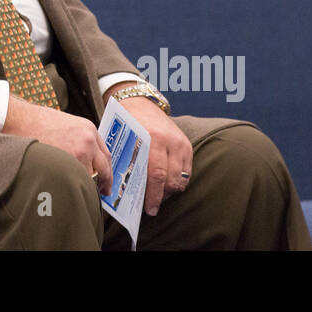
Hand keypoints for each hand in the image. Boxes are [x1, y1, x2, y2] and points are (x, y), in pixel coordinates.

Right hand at [3, 96, 112, 196]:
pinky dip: (72, 185)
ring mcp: (78, 153)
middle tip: (103, 191)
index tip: (106, 179)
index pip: (106, 154)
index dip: (107, 169)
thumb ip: (79, 139)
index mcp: (88, 129)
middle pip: (104, 168)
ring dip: (84, 183)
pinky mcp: (66, 164)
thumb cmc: (36, 120)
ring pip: (89, 177)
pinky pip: (75, 180)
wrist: (19, 119)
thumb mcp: (65, 124)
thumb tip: (84, 157)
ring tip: (76, 187)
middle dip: (104, 182)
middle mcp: (87, 141)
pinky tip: (66, 185)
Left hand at [113, 94, 192, 216]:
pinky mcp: (187, 145)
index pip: (156, 175)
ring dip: (170, 191)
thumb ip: (128, 161)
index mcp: (151, 139)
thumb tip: (125, 191)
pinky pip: (187, 171)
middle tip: (152, 207)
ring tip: (159, 197)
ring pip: (181, 178)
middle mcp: (169, 141)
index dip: (153, 196)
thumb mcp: (124, 139)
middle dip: (162, 197)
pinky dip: (178, 181)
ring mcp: (180, 143)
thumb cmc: (127, 124)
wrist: (141, 102)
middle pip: (171, 180)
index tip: (149, 210)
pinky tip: (167, 185)